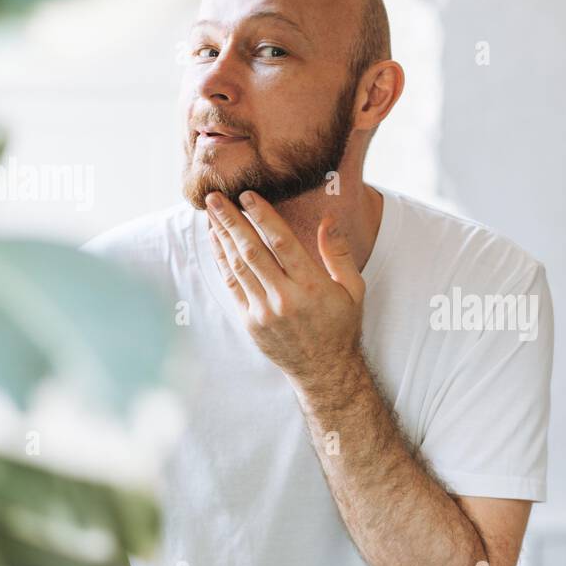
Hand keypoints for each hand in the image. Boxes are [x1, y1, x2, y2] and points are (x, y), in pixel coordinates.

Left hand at [205, 190, 364, 386]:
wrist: (324, 369)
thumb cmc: (341, 325)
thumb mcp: (354, 289)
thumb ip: (339, 254)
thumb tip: (328, 220)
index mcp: (312, 287)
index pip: (282, 243)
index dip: (263, 217)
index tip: (248, 195)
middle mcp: (285, 298)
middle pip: (252, 251)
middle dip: (231, 221)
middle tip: (215, 197)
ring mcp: (264, 312)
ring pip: (238, 266)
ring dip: (222, 236)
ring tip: (211, 212)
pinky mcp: (250, 322)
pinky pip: (232, 285)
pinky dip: (222, 260)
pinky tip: (216, 241)